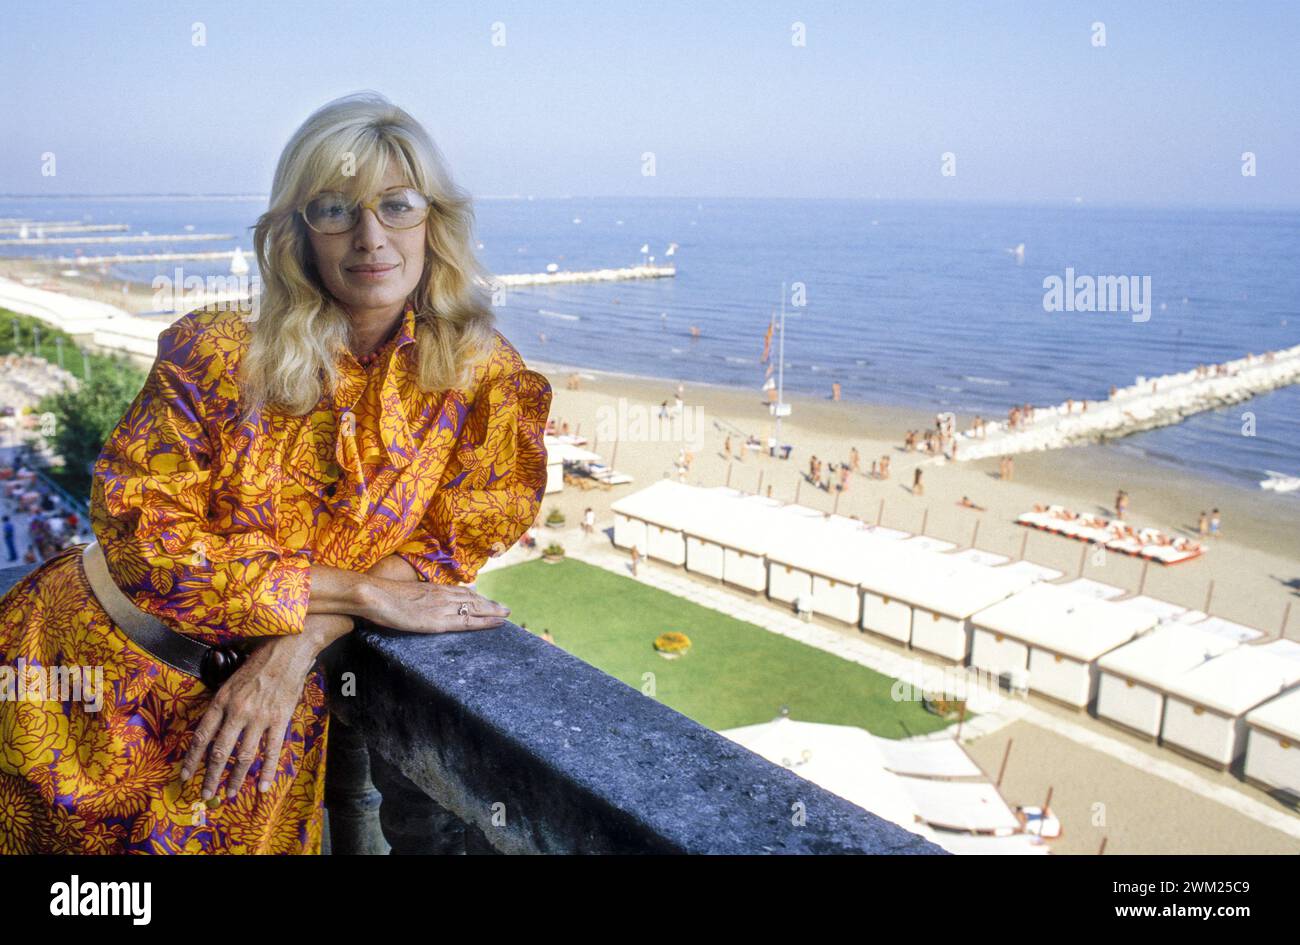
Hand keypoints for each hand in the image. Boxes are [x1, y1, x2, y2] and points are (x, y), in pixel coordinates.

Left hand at [179, 612, 351, 799]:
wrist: (289, 649)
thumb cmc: (259, 661)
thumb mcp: (231, 679)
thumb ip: (221, 703)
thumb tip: (211, 727)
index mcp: (222, 700)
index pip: (201, 736)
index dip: (192, 759)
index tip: (185, 776)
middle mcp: (238, 711)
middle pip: (220, 751)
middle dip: (211, 776)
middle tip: (205, 794)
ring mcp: (260, 717)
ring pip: (244, 756)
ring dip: (235, 778)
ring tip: (229, 794)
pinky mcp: (281, 719)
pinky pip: (272, 750)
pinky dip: (267, 771)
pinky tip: (262, 787)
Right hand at [360, 575, 510, 634]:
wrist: (375, 595)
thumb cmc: (382, 596)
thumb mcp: (404, 594)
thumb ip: (416, 597)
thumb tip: (417, 602)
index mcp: (433, 588)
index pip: (460, 592)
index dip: (475, 597)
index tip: (487, 601)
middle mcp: (441, 595)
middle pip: (471, 599)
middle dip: (489, 604)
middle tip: (505, 609)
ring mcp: (442, 607)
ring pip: (474, 608)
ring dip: (492, 611)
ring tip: (506, 615)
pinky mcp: (439, 621)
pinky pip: (467, 622)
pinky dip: (485, 622)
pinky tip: (496, 623)